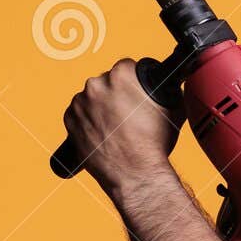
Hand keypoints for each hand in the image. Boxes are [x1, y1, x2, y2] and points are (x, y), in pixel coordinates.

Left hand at [60, 58, 184, 194]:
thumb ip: (165, 89)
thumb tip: (167, 83)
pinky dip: (87, 121)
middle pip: (106, 82)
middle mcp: (96, 85)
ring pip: (91, 98)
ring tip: (114, 127)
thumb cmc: (153, 144)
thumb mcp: (171, 108)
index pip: (126, 66)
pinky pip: (78, 115)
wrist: (135, 174)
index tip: (134, 93)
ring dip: (99, 108)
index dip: (132, 81)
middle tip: (126, 114)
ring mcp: (80, 103)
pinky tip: (102, 133)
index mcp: (120, 75)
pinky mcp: (69, 121)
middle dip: (114, 94)